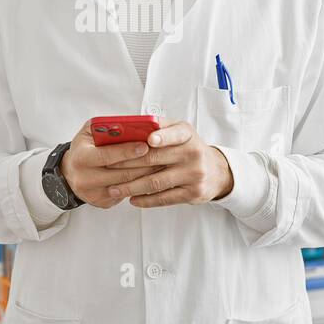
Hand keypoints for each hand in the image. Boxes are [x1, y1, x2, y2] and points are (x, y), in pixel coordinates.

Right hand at [59, 120, 166, 208]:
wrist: (69, 173)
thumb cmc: (84, 148)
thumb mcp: (88, 132)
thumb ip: (105, 126)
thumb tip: (128, 125)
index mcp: (81, 157)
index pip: (107, 155)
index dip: (127, 151)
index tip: (145, 145)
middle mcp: (85, 178)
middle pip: (121, 173)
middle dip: (144, 164)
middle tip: (161, 155)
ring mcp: (94, 193)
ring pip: (127, 185)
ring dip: (146, 175)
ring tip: (161, 164)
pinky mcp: (103, 202)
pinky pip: (126, 194)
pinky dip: (139, 185)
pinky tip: (150, 176)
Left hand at [105, 119, 233, 207]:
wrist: (216, 171)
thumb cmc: (189, 148)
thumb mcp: (180, 131)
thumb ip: (159, 126)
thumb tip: (131, 124)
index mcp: (187, 134)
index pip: (175, 133)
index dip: (162, 137)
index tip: (148, 140)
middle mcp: (193, 153)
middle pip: (155, 159)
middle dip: (128, 164)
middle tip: (108, 167)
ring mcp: (194, 175)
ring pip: (156, 182)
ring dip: (131, 186)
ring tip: (114, 189)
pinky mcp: (193, 193)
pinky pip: (164, 198)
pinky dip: (145, 200)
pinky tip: (131, 199)